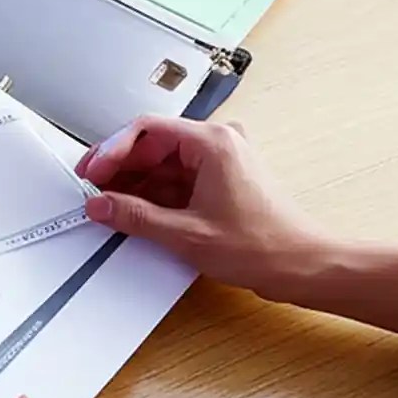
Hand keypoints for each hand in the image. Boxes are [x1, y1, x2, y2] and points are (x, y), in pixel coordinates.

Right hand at [75, 115, 326, 299]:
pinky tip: (135, 212)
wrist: (303, 267)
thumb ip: (135, 216)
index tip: (93, 171)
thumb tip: (103, 205)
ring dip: (134, 184)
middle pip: (152, 145)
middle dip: (119, 168)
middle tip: (94, 188)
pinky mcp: (219, 182)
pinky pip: (176, 179)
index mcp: (213, 143)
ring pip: (162, 164)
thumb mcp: (186, 233)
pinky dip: (153, 195)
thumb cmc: (266, 246)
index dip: (112, 150)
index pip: (147, 130)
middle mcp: (218, 145)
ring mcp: (219, 163)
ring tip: (110, 205)